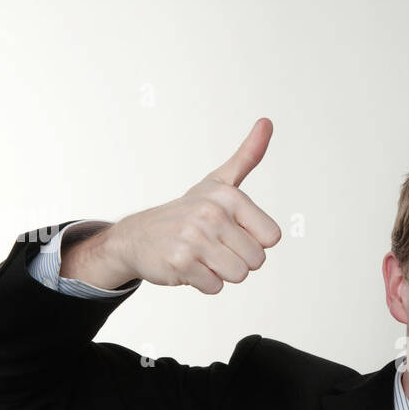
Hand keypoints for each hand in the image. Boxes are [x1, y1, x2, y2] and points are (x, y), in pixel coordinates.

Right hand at [87, 118, 282, 293]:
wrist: (137, 236)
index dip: (254, 241)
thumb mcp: (219, 181)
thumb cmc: (188, 211)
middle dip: (237, 260)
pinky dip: (203, 283)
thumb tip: (267, 122)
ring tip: (202, 256)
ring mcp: (194, 238)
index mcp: (228, 196)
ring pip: (238, 276)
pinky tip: (187, 266)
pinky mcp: (180, 263)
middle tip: (214, 246)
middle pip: (256, 261)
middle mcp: (211, 214)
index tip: (231, 231)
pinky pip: (214, 287)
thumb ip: (247, 156)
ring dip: (221, 273)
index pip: (271, 238)